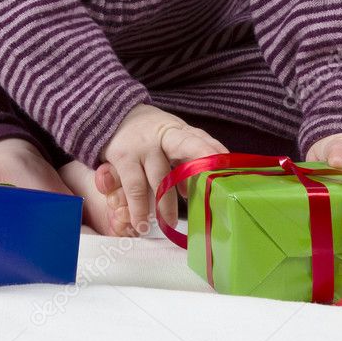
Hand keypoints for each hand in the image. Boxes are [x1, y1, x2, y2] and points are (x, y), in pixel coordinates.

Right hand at [97, 104, 228, 234]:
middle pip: (184, 147)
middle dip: (199, 168)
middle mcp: (162, 135)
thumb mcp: (171, 142)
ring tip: (170, 224)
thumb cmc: (151, 136)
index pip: (199, 138)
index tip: (226, 163)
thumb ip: (184, 162)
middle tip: (209, 192)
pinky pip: (134, 186)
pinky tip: (142, 223)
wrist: (115, 116)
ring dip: (165, 204)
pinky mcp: (123, 157)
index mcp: (179, 131)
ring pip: (159, 177)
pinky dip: (138, 208)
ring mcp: (142, 145)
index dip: (212, 150)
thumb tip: (193, 191)